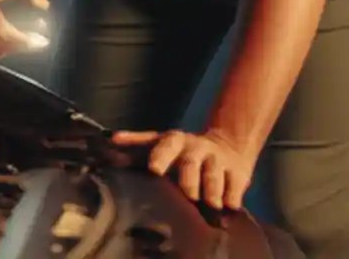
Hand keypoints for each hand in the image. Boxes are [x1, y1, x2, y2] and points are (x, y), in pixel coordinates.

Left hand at [112, 129, 256, 210]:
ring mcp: (219, 160)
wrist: (226, 144)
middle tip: (187, 196)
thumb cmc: (182, 151)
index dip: (160, 157)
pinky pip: (236, 186)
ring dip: (212, 190)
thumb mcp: (159, 143)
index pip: (165, 146)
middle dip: (189, 180)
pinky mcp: (239, 173)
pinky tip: (229, 207)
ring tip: (210, 204)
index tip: (154, 170)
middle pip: (191, 163)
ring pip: (215, 175)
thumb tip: (110, 140)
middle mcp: (197, 148)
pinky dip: (232, 197)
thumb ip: (136, 145)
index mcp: (175, 141)